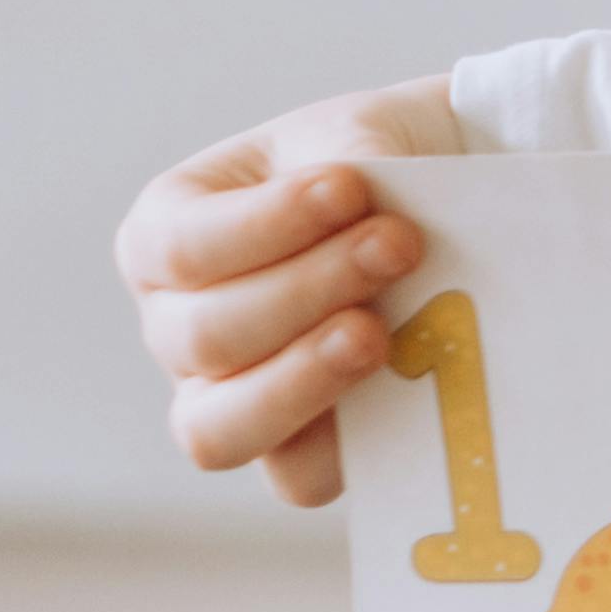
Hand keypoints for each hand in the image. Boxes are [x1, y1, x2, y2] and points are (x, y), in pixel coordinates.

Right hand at [116, 78, 466, 505]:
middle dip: (306, 290)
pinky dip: (344, 443)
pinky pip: (296, 477)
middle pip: (204, 336)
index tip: (350, 187)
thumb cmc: (374, 163)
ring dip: (304, 378)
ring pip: (219, 427)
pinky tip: (399, 387)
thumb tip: (373, 197)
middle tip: (400, 244)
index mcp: (165, 237)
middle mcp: (177, 325)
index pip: (178, 248)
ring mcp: (225, 396)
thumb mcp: (354, 135)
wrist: (444, 199)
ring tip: (379, 333)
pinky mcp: (296, 450)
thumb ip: (350, 160)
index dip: (262, 225)